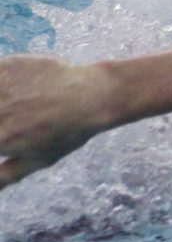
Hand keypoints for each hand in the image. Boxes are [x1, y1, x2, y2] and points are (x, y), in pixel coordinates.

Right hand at [0, 55, 113, 188]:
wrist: (92, 96)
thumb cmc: (67, 132)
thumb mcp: (38, 159)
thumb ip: (6, 175)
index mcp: (1, 138)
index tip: (1, 136)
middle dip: (0, 117)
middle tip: (7, 119)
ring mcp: (2, 88)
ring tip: (9, 106)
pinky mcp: (8, 66)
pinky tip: (6, 85)